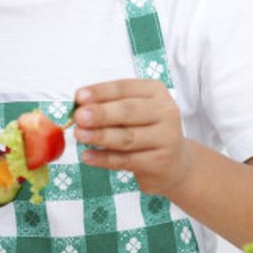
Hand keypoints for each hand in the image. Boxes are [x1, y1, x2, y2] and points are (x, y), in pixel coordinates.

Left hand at [73, 79, 191, 195]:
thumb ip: (109, 105)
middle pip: (128, 112)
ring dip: (100, 136)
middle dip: (101, 114)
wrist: (174, 163)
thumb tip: (78, 105)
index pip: (124, 88)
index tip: (79, 96)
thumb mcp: (132, 111)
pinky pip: (126, 160)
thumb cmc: (145, 130)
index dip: (101, 92)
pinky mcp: (159, 163)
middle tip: (79, 117)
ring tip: (79, 135)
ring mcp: (166, 138)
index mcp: (156, 92)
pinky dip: (104, 158)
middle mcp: (165, 112)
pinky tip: (87, 156)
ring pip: (127, 137)